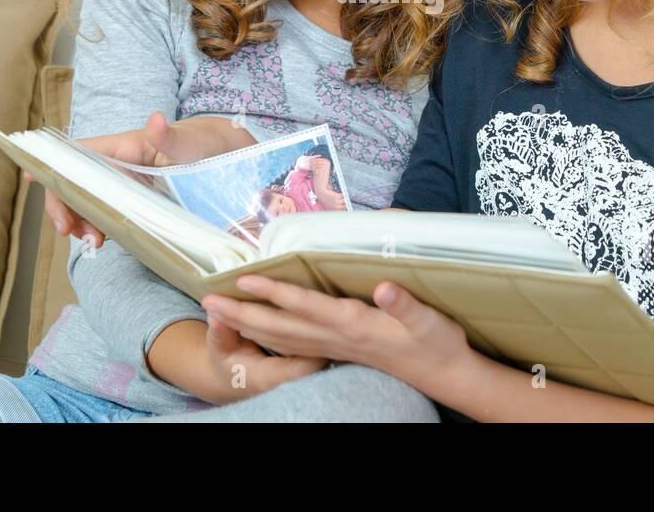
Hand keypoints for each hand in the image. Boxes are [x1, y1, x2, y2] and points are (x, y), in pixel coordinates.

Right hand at [25, 111, 210, 247]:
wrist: (224, 159)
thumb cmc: (202, 144)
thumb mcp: (189, 143)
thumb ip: (170, 135)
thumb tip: (156, 119)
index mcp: (122, 147)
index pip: (78, 154)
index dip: (52, 164)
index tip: (32, 178)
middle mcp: (117, 166)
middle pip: (76, 184)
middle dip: (65, 207)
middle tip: (70, 232)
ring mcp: (123, 187)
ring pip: (88, 204)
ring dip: (81, 222)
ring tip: (93, 241)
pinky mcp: (134, 205)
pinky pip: (106, 216)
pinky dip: (98, 228)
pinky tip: (102, 240)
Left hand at [201, 276, 471, 386]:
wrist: (446, 374)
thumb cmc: (438, 344)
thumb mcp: (429, 321)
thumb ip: (405, 304)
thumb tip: (384, 286)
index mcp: (355, 324)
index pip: (305, 305)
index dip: (274, 291)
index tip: (243, 280)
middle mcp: (338, 337)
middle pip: (281, 326)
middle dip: (243, 313)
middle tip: (207, 301)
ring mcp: (337, 346)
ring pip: (283, 337)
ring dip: (249, 325)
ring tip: (220, 313)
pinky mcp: (341, 349)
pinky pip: (295, 345)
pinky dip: (272, 336)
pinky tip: (260, 331)